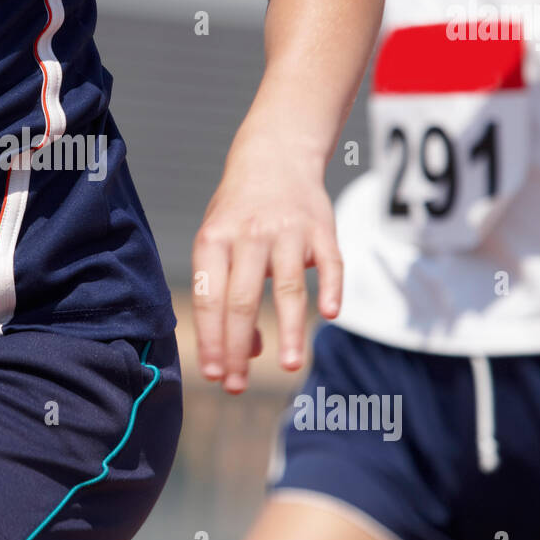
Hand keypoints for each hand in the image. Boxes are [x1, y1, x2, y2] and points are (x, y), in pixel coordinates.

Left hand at [192, 132, 342, 392]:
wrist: (274, 154)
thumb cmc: (239, 212)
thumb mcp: (219, 242)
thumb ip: (225, 294)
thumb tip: (247, 351)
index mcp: (213, 240)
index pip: (208, 298)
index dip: (210, 339)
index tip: (213, 374)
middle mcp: (248, 236)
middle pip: (241, 300)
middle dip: (237, 348)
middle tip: (237, 385)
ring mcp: (287, 232)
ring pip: (286, 287)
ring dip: (288, 330)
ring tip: (287, 366)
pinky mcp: (322, 229)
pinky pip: (330, 263)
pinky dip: (332, 288)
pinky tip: (330, 314)